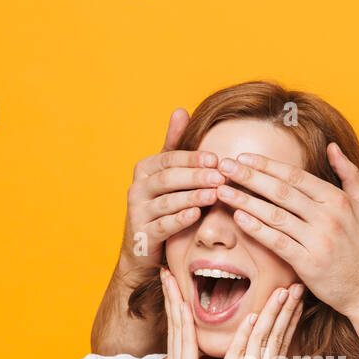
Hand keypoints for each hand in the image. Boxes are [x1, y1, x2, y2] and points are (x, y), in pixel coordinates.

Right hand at [119, 108, 224, 272]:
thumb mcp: (166, 174)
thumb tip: (180, 110)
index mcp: (145, 170)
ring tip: (215, 194)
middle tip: (221, 175)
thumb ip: (173, 145)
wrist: (142, 248)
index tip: (216, 158)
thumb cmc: (161, 205)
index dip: (193, 158)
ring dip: (192, 196)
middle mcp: (137, 188)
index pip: (170, 158)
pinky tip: (196, 215)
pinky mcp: (143, 235)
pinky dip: (179, 219)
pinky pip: (163, 225)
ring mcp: (138, 212)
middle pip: (169, 178)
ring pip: (167, 201)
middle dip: (196, 176)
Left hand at [197, 283, 303, 358]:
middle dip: (289, 311)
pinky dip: (247, 335)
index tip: (294, 303)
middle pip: (278, 339)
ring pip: (264, 342)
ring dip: (274, 314)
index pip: (279, 348)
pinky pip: (242, 356)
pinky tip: (255, 317)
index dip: (287, 324)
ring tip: (284, 290)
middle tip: (299, 287)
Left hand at [212, 144, 358, 318]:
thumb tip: (332, 147)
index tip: (243, 157)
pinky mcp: (309, 264)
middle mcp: (328, 217)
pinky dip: (257, 229)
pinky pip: (277, 242)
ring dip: (245, 201)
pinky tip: (238, 219)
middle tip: (223, 167)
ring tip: (222, 191)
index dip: (266, 165)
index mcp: (338, 199)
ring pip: (275, 215)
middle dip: (249, 176)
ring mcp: (318, 240)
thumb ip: (349, 174)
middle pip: (280, 191)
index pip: (295, 176)